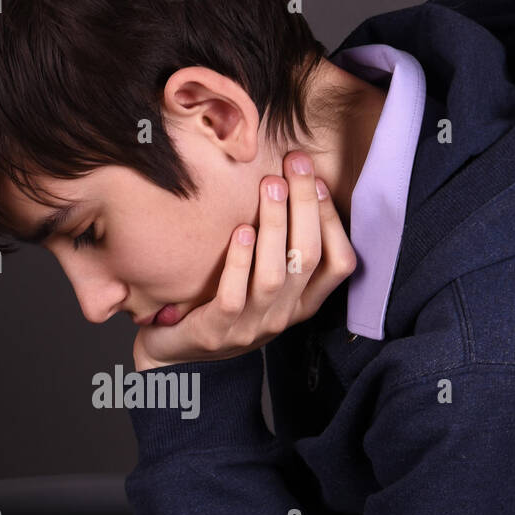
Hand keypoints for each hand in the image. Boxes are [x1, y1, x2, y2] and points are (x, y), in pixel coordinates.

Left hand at [133, 152, 356, 370]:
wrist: (175, 350)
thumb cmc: (222, 302)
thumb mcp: (262, 278)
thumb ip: (281, 244)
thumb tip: (293, 180)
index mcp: (303, 302)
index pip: (339, 263)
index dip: (332, 220)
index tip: (317, 178)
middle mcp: (283, 316)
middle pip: (307, 258)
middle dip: (305, 205)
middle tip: (294, 164)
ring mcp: (251, 327)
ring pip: (274, 276)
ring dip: (275, 225)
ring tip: (270, 186)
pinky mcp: (217, 332)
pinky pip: (234, 296)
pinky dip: (240, 262)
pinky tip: (241, 231)